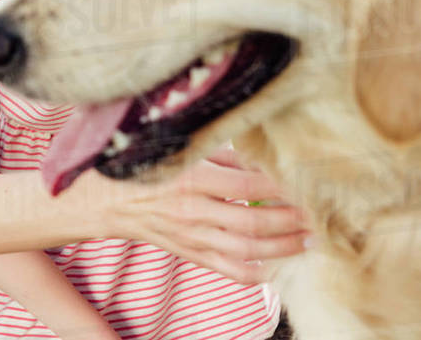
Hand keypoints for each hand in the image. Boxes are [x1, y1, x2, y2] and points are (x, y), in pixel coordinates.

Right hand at [87, 148, 308, 283]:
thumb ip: (222, 153)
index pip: (247, 184)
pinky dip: (257, 274)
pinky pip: (229, 270)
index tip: (306, 182)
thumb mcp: (181, 147)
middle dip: (291, 221)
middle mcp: (191, 211)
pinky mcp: (189, 254)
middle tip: (317, 215)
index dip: (281, 186)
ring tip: (308, 240)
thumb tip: (263, 157)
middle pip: (253, 223)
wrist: (103, 199)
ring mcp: (190, 237)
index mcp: (190, 177)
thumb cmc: (142, 165)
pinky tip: (278, 266)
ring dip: (283, 248)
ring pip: (246, 251)